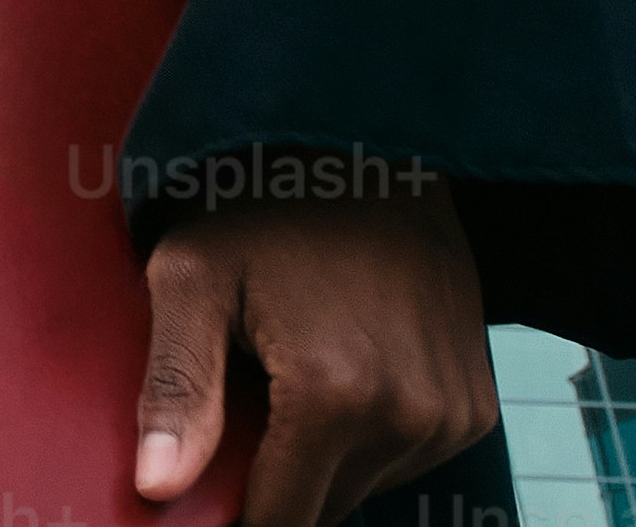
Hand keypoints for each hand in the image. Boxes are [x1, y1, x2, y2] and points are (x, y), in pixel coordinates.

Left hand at [135, 189, 490, 520]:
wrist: (368, 147)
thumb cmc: (261, 202)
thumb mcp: (192, 277)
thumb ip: (177, 390)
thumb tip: (158, 488)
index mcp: (335, 397)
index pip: (280, 518)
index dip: (232, 512)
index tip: (198, 491)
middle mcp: (410, 418)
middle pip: (323, 507)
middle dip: (273, 476)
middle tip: (239, 402)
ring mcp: (454, 415)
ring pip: (364, 485)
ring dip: (321, 456)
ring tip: (287, 371)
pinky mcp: (477, 407)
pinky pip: (406, 458)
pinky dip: (366, 436)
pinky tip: (336, 369)